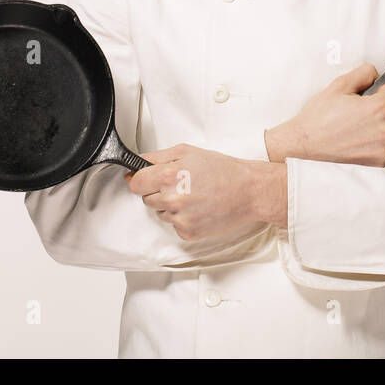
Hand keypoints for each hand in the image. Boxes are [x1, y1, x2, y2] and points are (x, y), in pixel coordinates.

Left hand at [123, 144, 285, 239]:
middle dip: (158, 191)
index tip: (146, 178)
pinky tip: (199, 207)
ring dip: (171, 205)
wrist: (248, 191)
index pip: (135, 183)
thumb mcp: (188, 152)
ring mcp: (179, 218)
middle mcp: (171, 199)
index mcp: (169, 176)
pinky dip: (183, 218)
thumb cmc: (222, 170)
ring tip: (193, 194)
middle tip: (181, 183)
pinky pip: (174, 225)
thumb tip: (136, 165)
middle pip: (146, 199)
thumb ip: (158, 157)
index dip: (141, 179)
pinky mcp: (188, 232)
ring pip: (160, 213)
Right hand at [263, 62, 384, 167]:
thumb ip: (362, 74)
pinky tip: (361, 142)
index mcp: (378, 108)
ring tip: (367, 128)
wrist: (302, 147)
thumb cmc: (317, 119)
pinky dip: (380, 145)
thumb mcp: (337, 86)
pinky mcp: (377, 164)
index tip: (379, 94)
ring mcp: (384, 150)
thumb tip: (375, 73)